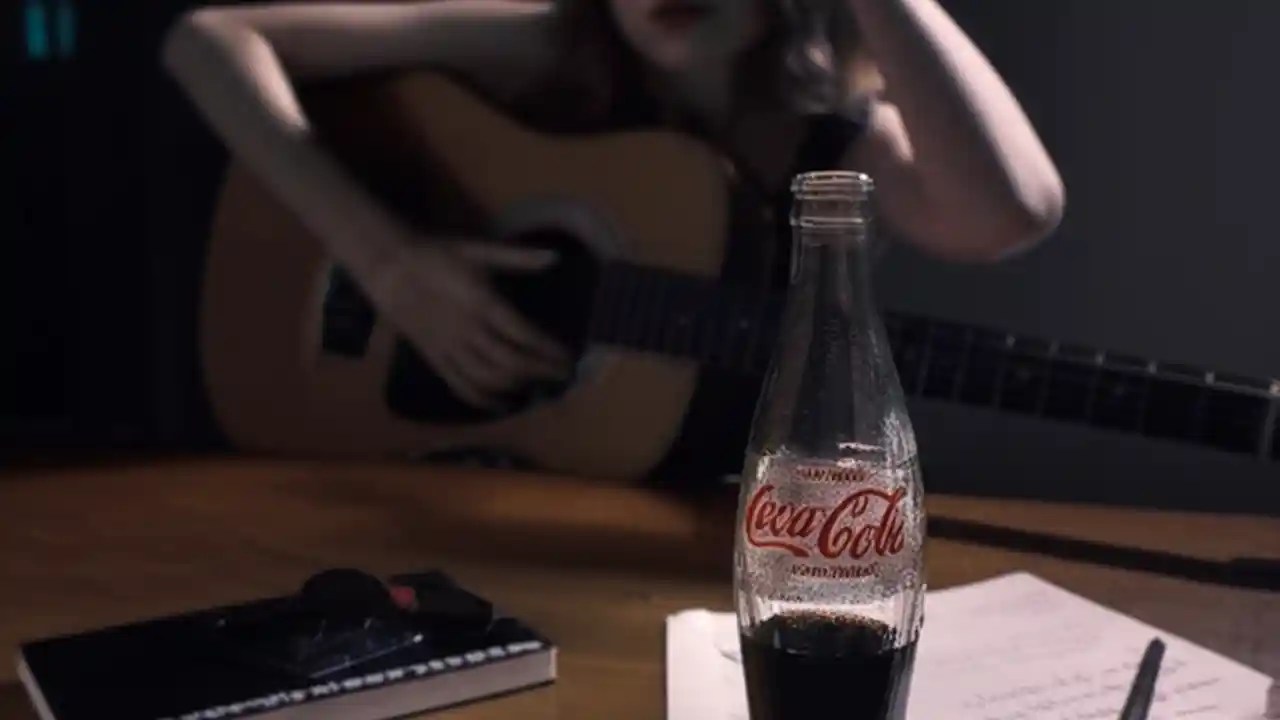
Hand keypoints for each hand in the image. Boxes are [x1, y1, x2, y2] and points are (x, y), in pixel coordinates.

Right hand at [369, 239, 569, 408]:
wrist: (390, 268)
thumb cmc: (438, 255)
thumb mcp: (479, 249)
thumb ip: (518, 257)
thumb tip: (555, 258)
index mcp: (483, 303)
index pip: (524, 335)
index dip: (548, 350)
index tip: (567, 358)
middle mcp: (468, 330)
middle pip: (511, 361)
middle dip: (540, 371)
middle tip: (561, 376)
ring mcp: (450, 348)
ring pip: (488, 378)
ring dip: (517, 386)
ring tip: (538, 386)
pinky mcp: (434, 358)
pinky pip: (460, 386)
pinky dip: (483, 400)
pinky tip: (502, 404)